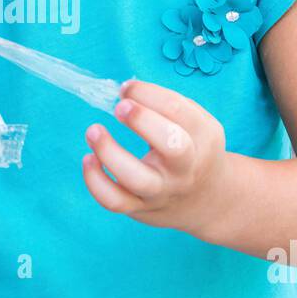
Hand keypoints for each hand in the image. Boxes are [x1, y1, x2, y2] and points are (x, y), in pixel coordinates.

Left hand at [81, 78, 229, 235]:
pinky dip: (95, 181)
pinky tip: (89, 159)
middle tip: (120, 106)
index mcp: (202, 137)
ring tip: (94, 131)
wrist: (207, 200)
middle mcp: (185, 167)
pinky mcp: (141, 208)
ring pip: (137, 179)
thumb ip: (166, 105)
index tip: (126, 89)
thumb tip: (126, 91)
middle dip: (143, 121)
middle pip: (172, 146)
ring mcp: (162, 191)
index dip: (146, 93)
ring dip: (110, 152)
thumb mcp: (196, 123)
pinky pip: (114, 200)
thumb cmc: (193, 148)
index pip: (177, 110)